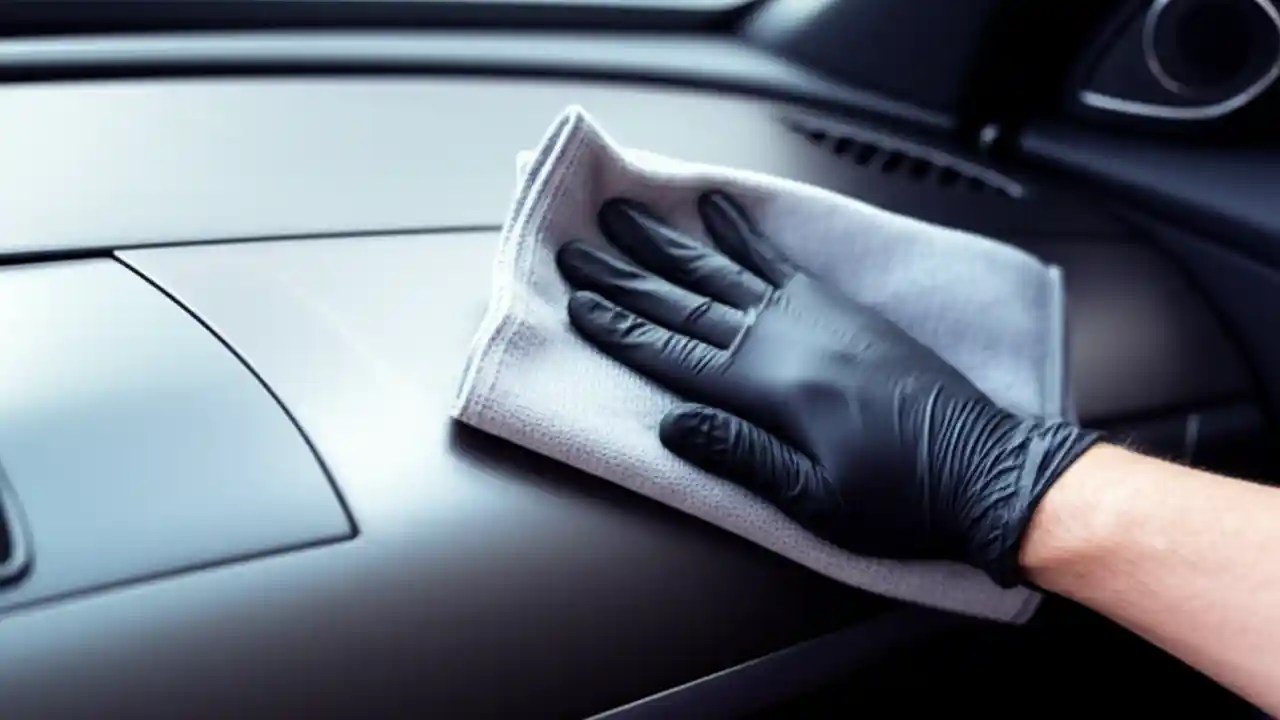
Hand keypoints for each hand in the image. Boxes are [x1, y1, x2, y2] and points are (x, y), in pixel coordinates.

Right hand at [556, 191, 1100, 586]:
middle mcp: (782, 340)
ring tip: (627, 216)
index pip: (674, 353)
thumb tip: (671, 423)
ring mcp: (811, 316)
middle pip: (685, 301)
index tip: (579, 301)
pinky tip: (717, 209)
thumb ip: (740, 456)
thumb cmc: (897, 498)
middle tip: (578, 249)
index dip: (621, 327)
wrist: (984, 469)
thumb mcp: (812, 500)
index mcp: (768, 390)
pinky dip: (744, 233)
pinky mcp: (838, 308)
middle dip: (625, 276)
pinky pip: (778, 261)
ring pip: (722, 271)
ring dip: (669, 243)